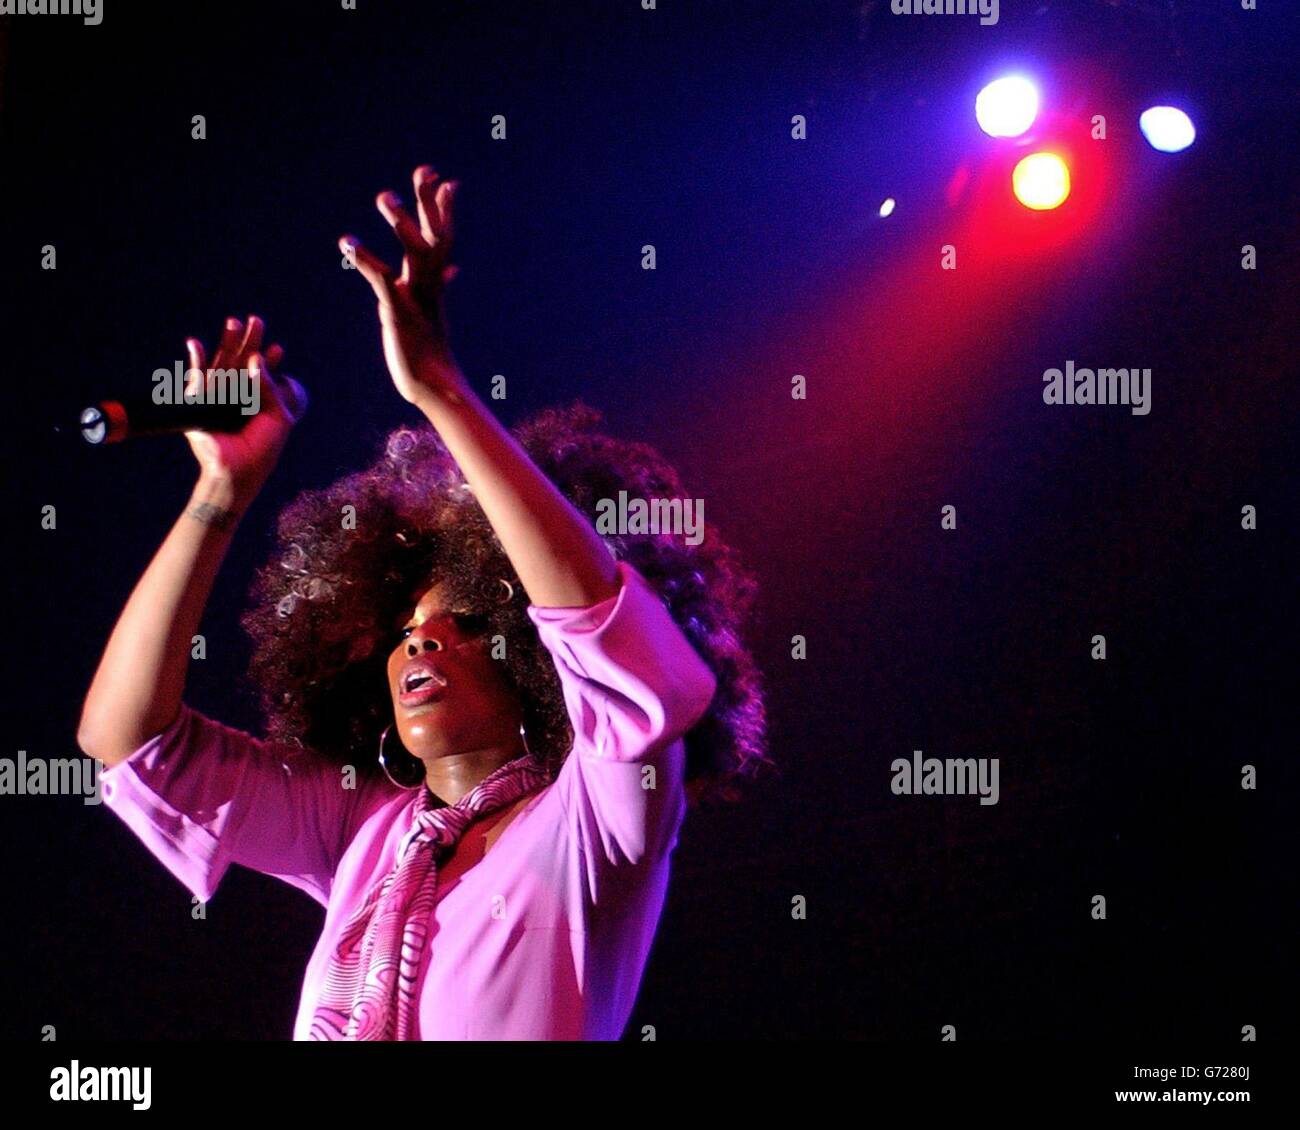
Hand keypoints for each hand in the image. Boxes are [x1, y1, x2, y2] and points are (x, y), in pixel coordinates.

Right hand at [183, 315, 302, 508]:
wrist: (239, 471)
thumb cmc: (263, 449)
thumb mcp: (279, 417)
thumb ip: (269, 387)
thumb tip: (254, 358)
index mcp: (257, 400)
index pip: (262, 373)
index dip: (269, 359)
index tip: (278, 349)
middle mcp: (236, 396)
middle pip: (242, 362)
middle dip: (249, 341)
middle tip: (256, 320)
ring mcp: (217, 398)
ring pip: (222, 364)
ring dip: (227, 343)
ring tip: (234, 322)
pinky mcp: (197, 404)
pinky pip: (195, 379)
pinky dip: (195, 361)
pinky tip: (195, 343)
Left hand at [340, 165, 466, 406]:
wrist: (431, 385)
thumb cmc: (427, 349)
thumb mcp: (432, 310)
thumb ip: (437, 283)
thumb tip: (452, 267)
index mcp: (435, 282)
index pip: (443, 238)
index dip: (444, 210)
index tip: (447, 181)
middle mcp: (430, 284)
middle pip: (434, 235)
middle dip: (429, 204)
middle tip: (424, 170)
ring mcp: (416, 297)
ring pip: (413, 252)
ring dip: (401, 222)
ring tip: (384, 195)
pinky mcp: (398, 312)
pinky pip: (382, 280)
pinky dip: (366, 260)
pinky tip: (348, 243)